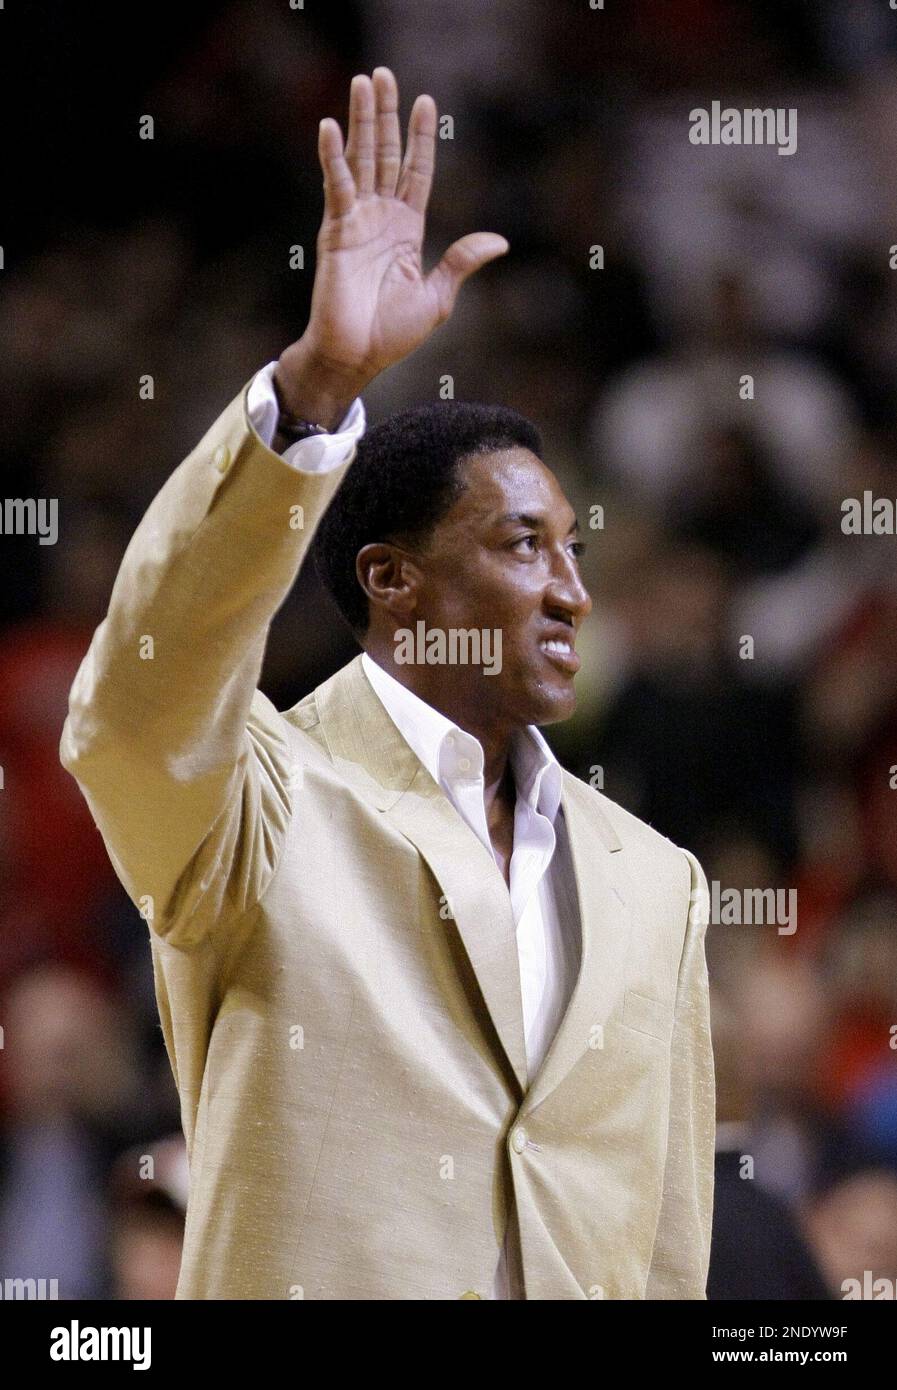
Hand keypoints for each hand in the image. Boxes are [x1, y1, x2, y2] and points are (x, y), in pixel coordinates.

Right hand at [276, 68, 508, 423]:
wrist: (357, 357)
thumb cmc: (392, 335)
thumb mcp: (437, 297)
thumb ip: (461, 262)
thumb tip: (500, 241)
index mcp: (407, 230)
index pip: (416, 171)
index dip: (420, 138)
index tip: (426, 102)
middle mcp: (381, 218)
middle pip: (384, 154)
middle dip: (385, 114)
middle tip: (383, 73)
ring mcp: (356, 221)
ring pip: (361, 160)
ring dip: (361, 121)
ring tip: (362, 81)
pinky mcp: (336, 231)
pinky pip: (336, 187)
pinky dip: (333, 157)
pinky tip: (330, 127)